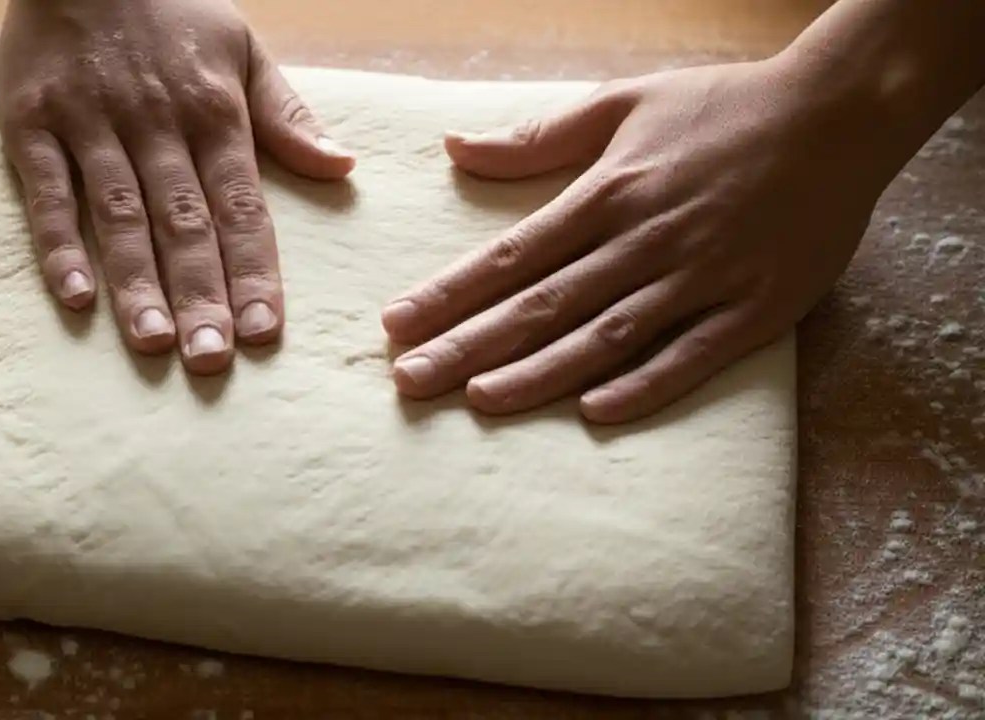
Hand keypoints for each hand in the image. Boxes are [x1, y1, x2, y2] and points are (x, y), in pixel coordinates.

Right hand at [0, 0, 353, 373]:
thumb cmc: (173, 10)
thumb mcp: (243, 50)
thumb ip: (288, 116)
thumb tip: (342, 168)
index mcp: (214, 112)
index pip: (241, 206)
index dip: (252, 271)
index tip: (263, 332)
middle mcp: (155, 124)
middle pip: (183, 222)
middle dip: (200, 293)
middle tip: (211, 361)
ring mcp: (90, 124)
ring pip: (120, 214)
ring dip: (137, 282)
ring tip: (155, 342)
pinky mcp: (30, 122)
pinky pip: (48, 191)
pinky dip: (59, 243)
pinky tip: (76, 296)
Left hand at [382, 57, 885, 422]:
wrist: (838, 115)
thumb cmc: (722, 108)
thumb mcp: (623, 103)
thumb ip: (537, 135)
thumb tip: (455, 146)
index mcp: (609, 194)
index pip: (511, 256)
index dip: (450, 293)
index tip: (396, 325)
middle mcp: (646, 241)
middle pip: (544, 305)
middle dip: (470, 346)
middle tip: (410, 382)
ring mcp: (701, 279)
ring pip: (605, 337)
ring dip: (539, 373)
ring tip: (477, 400)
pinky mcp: (752, 310)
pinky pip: (691, 356)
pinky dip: (645, 386)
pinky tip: (594, 412)